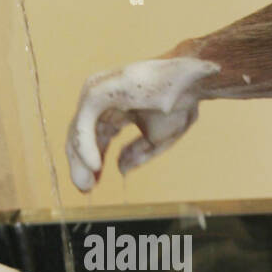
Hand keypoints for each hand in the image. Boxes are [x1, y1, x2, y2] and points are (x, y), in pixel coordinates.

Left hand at [66, 55, 218, 191]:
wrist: (192, 82)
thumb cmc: (180, 103)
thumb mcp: (158, 137)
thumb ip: (138, 153)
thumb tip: (120, 169)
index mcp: (117, 108)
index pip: (97, 137)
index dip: (93, 161)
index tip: (92, 185)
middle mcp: (104, 100)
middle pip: (82, 136)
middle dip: (81, 164)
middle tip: (85, 189)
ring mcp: (99, 94)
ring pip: (79, 131)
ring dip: (80, 160)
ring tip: (86, 184)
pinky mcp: (98, 91)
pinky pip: (84, 122)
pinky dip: (85, 145)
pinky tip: (94, 165)